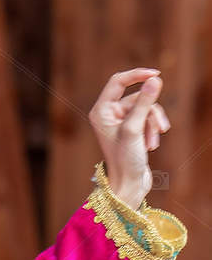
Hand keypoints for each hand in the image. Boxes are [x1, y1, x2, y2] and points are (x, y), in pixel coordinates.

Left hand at [89, 68, 169, 209]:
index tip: (156, 75)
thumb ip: (144, 103)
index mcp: (101, 110)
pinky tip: (151, 146)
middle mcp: (109, 114)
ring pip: (146, 109)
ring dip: (153, 125)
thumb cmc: (125, 159)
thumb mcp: (135, 128)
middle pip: (137, 97)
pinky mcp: (133, 130)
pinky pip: (148, 119)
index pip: (118, 81)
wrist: (128, 185)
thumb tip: (155, 79)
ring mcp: (121, 122)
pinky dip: (152, 131)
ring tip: (152, 143)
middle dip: (150, 113)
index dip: (137, 75)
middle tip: (159, 129)